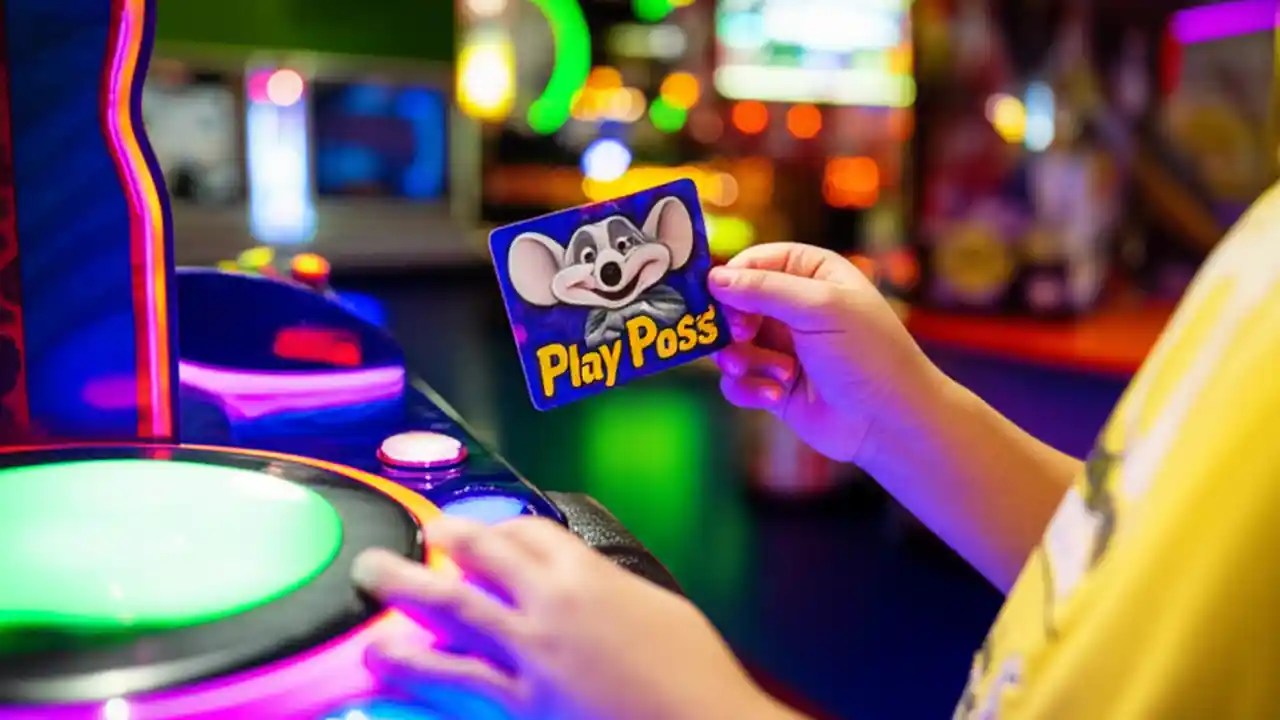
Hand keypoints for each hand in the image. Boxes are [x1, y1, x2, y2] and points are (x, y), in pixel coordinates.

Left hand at [352, 517, 798, 719]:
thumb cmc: (694, 675)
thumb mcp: (658, 611)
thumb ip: (610, 591)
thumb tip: (586, 585)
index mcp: (591, 575)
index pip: (528, 533)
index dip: (494, 528)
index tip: (475, 532)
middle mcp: (553, 605)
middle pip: (480, 558)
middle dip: (439, 542)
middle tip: (409, 537)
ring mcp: (533, 656)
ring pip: (453, 614)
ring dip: (406, 593)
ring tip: (373, 582)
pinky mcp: (522, 706)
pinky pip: (458, 683)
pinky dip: (419, 670)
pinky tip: (388, 664)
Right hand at [708, 243, 939, 462]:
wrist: (889, 421)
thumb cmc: (867, 354)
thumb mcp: (820, 308)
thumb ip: (765, 289)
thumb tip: (712, 279)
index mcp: (812, 274)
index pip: (754, 261)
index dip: (732, 277)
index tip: (718, 297)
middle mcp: (794, 307)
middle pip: (734, 303)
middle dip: (733, 323)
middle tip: (743, 335)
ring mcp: (781, 347)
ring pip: (730, 344)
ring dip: (744, 359)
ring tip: (776, 373)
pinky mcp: (772, 384)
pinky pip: (737, 380)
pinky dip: (748, 388)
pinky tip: (775, 396)